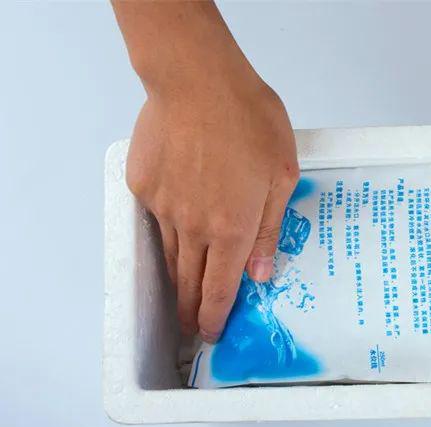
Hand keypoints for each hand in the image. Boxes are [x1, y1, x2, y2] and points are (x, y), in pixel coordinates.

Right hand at [125, 52, 297, 342]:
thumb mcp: (282, 175)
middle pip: (189, 283)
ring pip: (170, 257)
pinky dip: (167, 231)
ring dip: (178, 282)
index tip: (211, 336)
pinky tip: (177, 226)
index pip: (221, 290)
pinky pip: (156, 219)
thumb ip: (270, 229)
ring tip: (183, 296)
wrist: (198, 80)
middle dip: (192, 312)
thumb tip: (262, 273)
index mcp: (232, 229)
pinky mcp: (142, 187)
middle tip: (193, 328)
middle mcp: (194, 228)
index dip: (216, 318)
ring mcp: (163, 208)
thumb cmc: (251, 121)